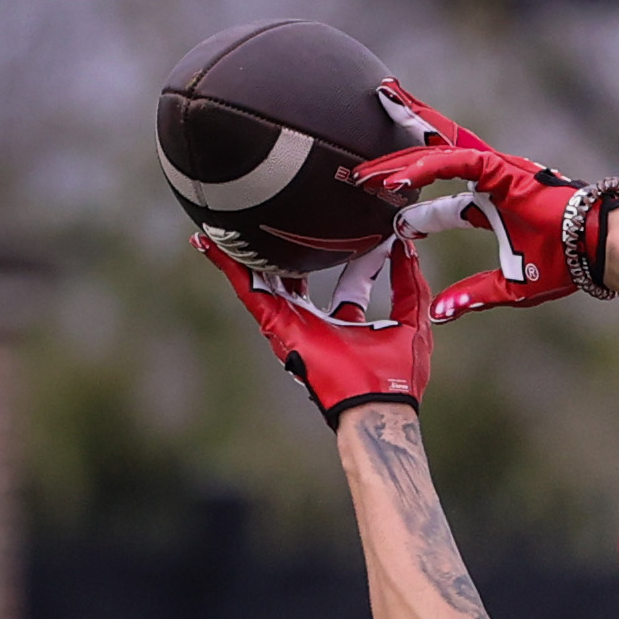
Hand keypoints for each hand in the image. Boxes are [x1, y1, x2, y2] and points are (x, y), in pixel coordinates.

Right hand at [197, 236, 430, 423]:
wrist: (377, 408)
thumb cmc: (396, 378)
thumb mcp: (411, 322)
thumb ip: (410, 284)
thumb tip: (406, 246)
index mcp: (350, 322)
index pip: (350, 280)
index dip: (357, 254)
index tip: (364, 228)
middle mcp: (317, 322)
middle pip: (303, 275)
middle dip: (297, 246)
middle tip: (295, 210)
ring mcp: (293, 322)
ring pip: (266, 276)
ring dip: (250, 248)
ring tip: (235, 215)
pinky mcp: (275, 324)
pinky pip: (246, 288)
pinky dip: (226, 263)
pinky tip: (206, 239)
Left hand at [355, 92, 618, 321]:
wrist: (599, 248)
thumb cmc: (566, 266)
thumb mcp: (510, 287)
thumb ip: (474, 296)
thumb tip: (441, 316)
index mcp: (493, 206)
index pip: (444, 202)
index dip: (418, 210)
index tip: (393, 218)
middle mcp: (489, 182)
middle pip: (431, 165)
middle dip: (395, 163)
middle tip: (361, 170)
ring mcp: (493, 171)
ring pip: (436, 151)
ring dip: (400, 151)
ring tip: (368, 153)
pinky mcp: (499, 169)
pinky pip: (452, 164)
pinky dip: (424, 168)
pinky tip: (398, 177)